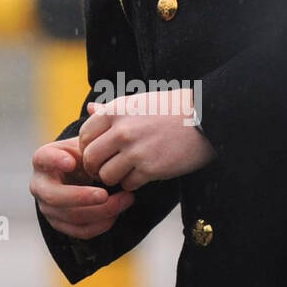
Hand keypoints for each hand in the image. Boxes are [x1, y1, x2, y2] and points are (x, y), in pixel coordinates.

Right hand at [30, 136, 134, 240]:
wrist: (82, 176)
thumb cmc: (84, 155)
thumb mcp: (85, 141)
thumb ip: (91, 127)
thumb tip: (92, 106)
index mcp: (43, 160)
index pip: (44, 158)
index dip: (55, 160)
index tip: (71, 161)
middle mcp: (40, 185)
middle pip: (54, 196)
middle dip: (81, 197)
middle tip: (105, 193)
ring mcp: (48, 207)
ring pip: (71, 216)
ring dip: (100, 211)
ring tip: (124, 200)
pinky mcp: (60, 224)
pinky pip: (80, 231)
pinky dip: (100, 225)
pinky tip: (117, 213)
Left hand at [77, 89, 214, 190]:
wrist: (202, 118)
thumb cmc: (169, 108)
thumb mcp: (137, 102)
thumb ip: (110, 109)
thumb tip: (89, 108)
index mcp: (115, 112)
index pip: (84, 135)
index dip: (86, 148)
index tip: (95, 153)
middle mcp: (121, 131)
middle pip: (90, 158)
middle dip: (94, 168)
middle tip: (103, 170)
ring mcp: (135, 151)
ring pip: (106, 175)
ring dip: (112, 177)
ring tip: (123, 173)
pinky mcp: (150, 169)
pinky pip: (128, 184)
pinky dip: (131, 183)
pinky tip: (140, 175)